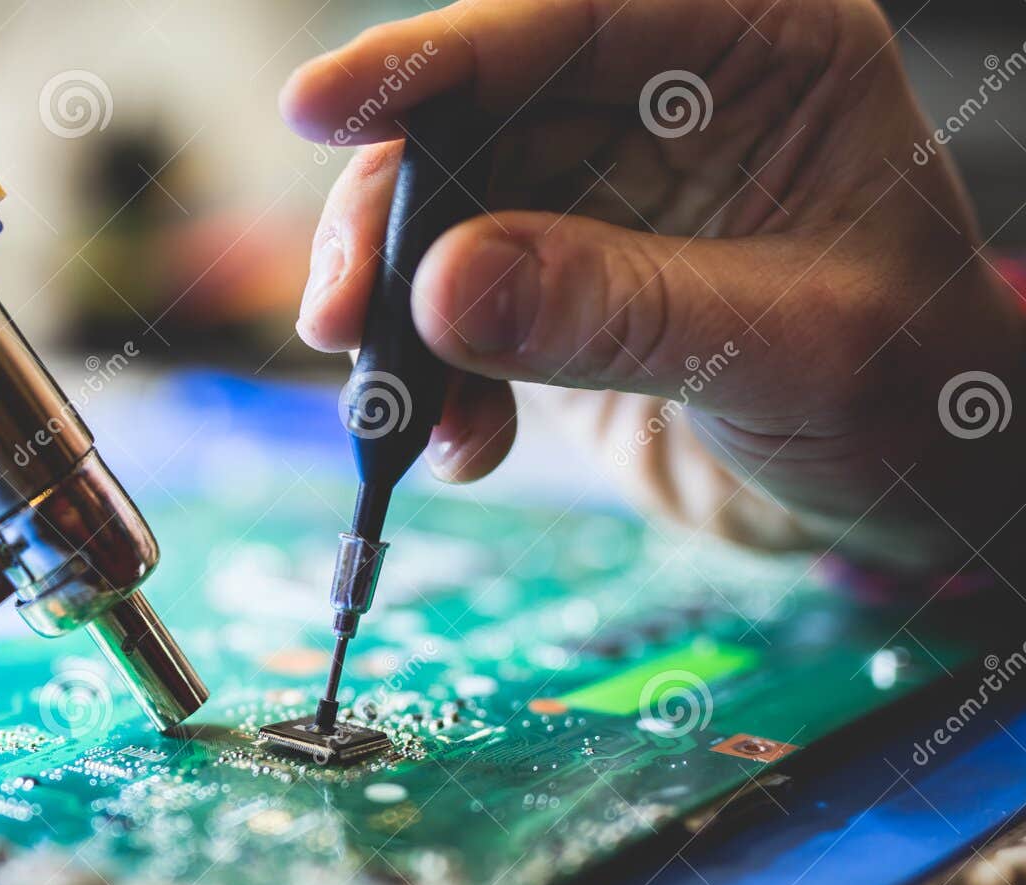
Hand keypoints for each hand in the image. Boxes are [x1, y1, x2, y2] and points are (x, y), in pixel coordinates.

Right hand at [284, 0, 1025, 576]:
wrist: (899, 494)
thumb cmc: (904, 398)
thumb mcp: (784, 347)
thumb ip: (618, 312)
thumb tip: (442, 288)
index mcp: (753, 52)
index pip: (571, 19)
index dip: (437, 58)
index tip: (323, 102)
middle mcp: (659, 105)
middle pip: (474, 120)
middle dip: (390, 219)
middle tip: (340, 317)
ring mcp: (597, 197)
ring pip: (441, 217)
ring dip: (396, 316)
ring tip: (396, 408)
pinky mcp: (553, 284)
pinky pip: (453, 310)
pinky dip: (433, 379)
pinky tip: (462, 443)